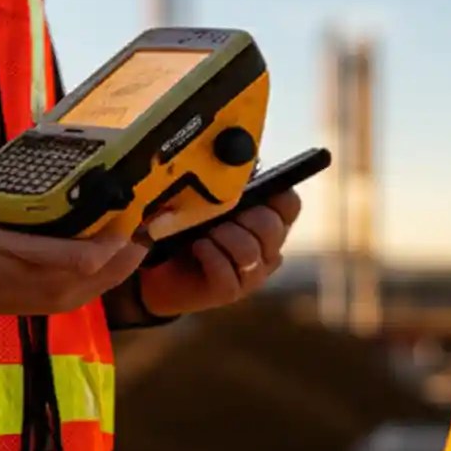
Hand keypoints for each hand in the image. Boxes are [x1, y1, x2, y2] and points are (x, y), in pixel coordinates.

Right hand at [0, 197, 149, 314]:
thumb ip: (30, 195)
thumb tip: (65, 166)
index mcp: (35, 262)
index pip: (95, 255)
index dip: (122, 233)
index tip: (135, 203)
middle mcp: (52, 289)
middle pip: (114, 272)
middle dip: (135, 243)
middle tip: (143, 214)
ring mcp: (52, 303)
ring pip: (106, 284)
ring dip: (124, 258)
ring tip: (130, 227)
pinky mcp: (48, 309)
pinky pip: (92, 291)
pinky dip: (108, 271)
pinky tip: (108, 249)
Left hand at [138, 189, 302, 316]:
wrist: (160, 268)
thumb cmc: (188, 230)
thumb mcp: (207, 200)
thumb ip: (228, 182)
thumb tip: (242, 159)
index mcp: (268, 222)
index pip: (290, 205)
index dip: (276, 195)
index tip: (254, 189)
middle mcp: (267, 249)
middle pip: (272, 227)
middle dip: (243, 216)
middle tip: (220, 214)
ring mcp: (252, 273)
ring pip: (250, 250)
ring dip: (222, 236)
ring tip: (203, 234)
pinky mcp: (232, 291)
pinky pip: (227, 270)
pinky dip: (209, 254)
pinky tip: (197, 248)